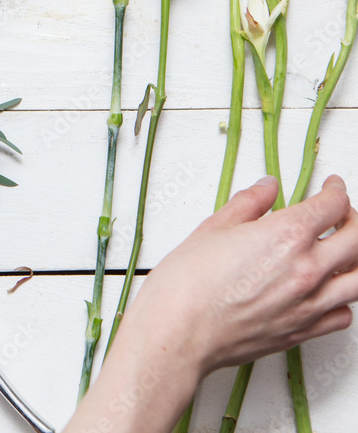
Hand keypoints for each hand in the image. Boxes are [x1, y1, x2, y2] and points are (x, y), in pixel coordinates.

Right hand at [136, 174, 356, 373]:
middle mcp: (307, 269)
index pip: (333, 205)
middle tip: (340, 213)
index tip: (331, 187)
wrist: (179, 331)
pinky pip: (343, 314)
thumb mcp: (212, 228)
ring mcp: (309, 303)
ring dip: (355, 259)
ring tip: (340, 252)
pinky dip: (341, 299)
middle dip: (353, 219)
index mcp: (286, 235)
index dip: (335, 190)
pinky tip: (325, 290)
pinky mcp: (303, 330)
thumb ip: (248, 203)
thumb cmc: (187, 284)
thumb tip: (267, 188)